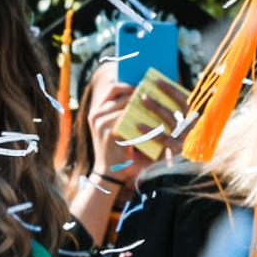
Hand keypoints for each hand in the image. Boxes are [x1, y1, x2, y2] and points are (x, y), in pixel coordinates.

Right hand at [87, 75, 193, 189]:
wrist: (110, 173)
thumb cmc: (119, 150)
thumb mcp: (119, 128)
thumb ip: (126, 113)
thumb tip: (146, 94)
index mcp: (97, 111)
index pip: (112, 88)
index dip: (128, 84)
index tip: (144, 83)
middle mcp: (96, 115)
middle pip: (120, 94)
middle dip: (139, 91)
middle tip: (156, 91)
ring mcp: (101, 123)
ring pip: (126, 105)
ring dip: (143, 103)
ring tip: (160, 103)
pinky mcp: (110, 132)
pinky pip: (130, 119)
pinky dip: (144, 117)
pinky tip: (157, 118)